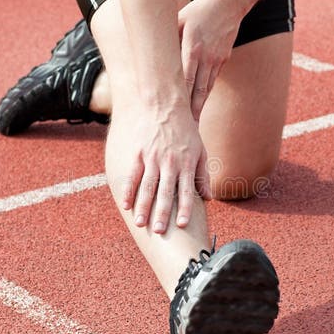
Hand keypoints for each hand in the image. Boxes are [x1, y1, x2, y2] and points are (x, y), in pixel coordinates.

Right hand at [120, 100, 211, 233]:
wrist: (159, 101)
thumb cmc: (181, 126)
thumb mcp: (198, 148)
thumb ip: (202, 174)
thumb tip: (208, 197)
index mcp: (184, 163)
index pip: (186, 191)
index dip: (185, 209)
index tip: (183, 225)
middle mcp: (168, 162)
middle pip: (165, 193)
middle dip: (162, 214)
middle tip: (159, 232)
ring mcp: (151, 157)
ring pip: (147, 186)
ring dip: (144, 207)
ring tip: (140, 224)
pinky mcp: (136, 152)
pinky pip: (131, 175)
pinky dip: (128, 190)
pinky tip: (125, 205)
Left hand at [178, 0, 239, 119]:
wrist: (228, 5)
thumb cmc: (198, 11)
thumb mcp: (180, 21)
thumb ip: (169, 39)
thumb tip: (152, 53)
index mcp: (192, 47)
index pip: (185, 78)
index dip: (180, 98)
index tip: (175, 114)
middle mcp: (206, 57)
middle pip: (197, 90)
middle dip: (191, 112)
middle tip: (184, 131)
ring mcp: (216, 60)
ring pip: (206, 89)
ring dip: (198, 108)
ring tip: (192, 126)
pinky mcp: (222, 61)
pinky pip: (211, 81)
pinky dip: (204, 96)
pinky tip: (198, 108)